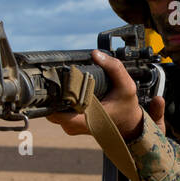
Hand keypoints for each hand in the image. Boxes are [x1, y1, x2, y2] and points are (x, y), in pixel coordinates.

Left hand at [47, 50, 165, 139]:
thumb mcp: (126, 86)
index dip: (52, 95)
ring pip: (53, 110)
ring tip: (63, 82)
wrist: (128, 124)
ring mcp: (71, 126)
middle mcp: (75, 126)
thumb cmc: (126, 107)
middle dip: (53, 93)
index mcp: (85, 119)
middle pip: (51, 109)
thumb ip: (114, 68)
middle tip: (58, 77)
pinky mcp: (71, 124)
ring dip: (56, 97)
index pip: (56, 112)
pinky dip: (60, 101)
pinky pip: (58, 112)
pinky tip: (67, 90)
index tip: (55, 81)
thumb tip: (95, 54)